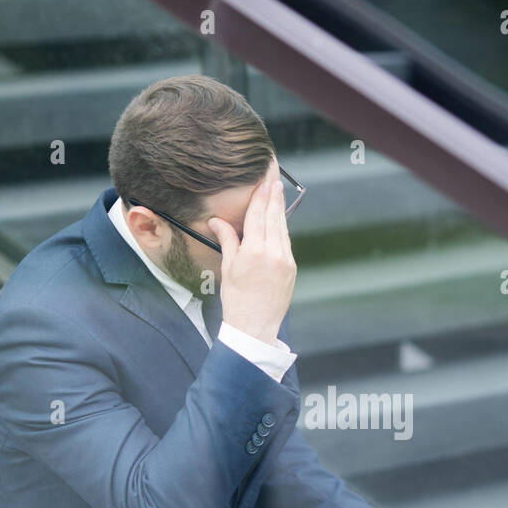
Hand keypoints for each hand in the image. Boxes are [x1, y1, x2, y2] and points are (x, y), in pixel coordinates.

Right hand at [209, 162, 296, 346]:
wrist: (255, 326)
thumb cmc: (237, 299)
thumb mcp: (228, 267)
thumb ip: (227, 240)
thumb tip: (216, 221)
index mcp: (253, 251)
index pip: (257, 216)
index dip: (260, 197)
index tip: (263, 183)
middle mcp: (272, 253)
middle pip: (273, 218)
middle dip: (273, 198)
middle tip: (274, 182)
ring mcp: (285, 261)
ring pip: (282, 229)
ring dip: (279, 211)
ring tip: (278, 195)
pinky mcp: (291, 268)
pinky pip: (286, 243)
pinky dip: (282, 230)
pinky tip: (280, 221)